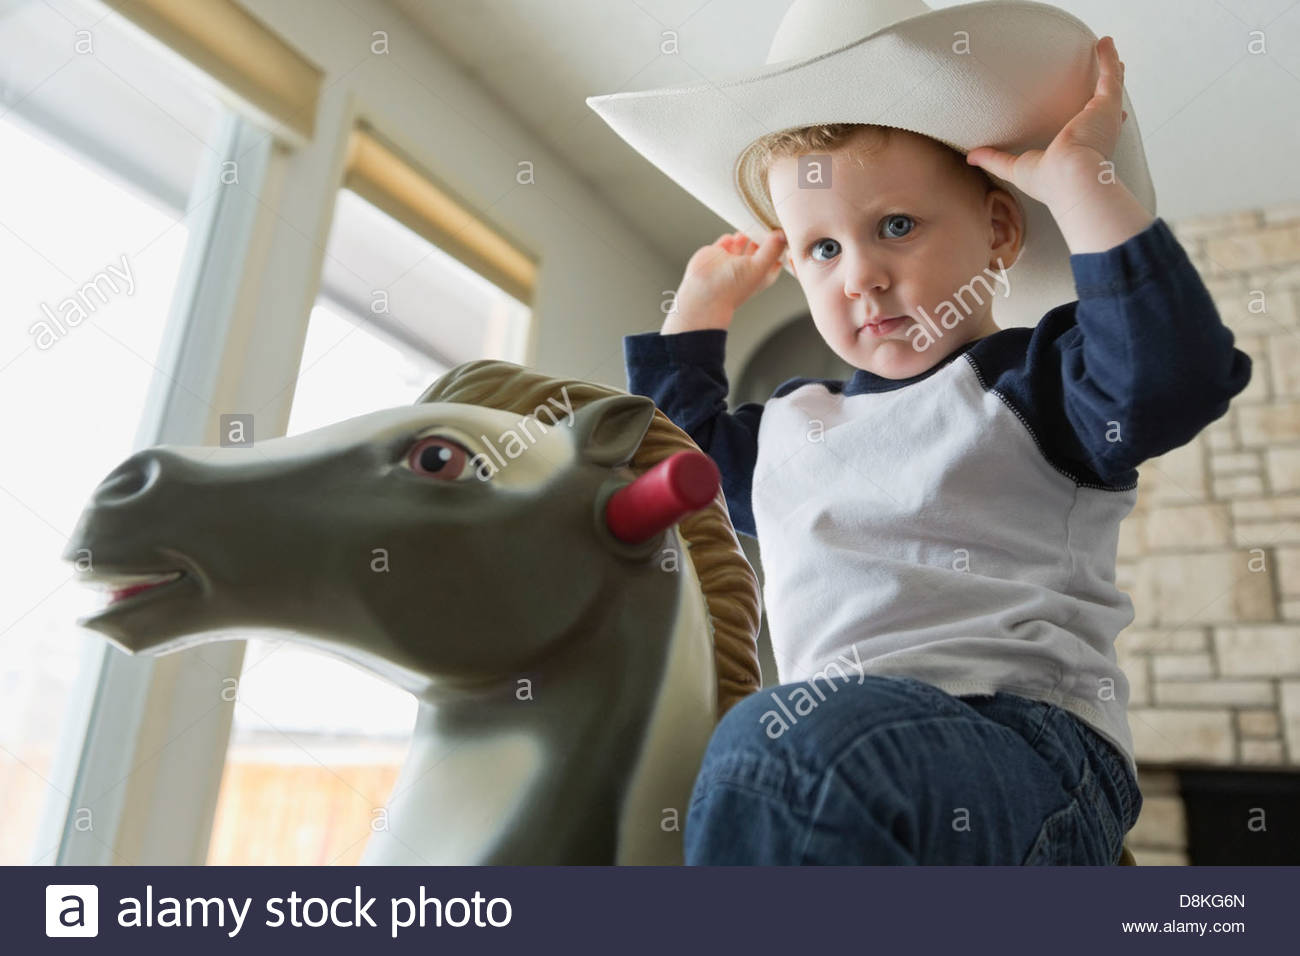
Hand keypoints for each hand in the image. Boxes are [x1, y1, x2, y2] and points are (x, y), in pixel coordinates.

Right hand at [665, 229, 786, 331]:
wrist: (703, 291)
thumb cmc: (733, 288)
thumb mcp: (760, 266)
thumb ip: (773, 249)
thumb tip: (782, 233)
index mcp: (763, 273)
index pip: (777, 254)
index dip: (781, 242)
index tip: (784, 227)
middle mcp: (749, 267)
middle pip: (762, 245)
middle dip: (765, 233)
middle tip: (770, 218)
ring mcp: (733, 259)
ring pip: (745, 240)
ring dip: (749, 231)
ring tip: (754, 219)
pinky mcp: (718, 253)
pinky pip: (728, 240)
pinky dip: (731, 236)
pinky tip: (735, 234)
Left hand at [965, 35, 1128, 207]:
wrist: (1071, 179)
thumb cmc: (1048, 181)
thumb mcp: (1015, 167)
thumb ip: (995, 159)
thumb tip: (971, 157)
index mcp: (1080, 149)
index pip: (1089, 132)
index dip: (1091, 122)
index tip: (1092, 114)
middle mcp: (1096, 133)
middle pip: (1103, 108)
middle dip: (1105, 93)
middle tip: (1108, 80)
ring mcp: (1103, 118)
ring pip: (1109, 86)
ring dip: (1109, 67)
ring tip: (1104, 48)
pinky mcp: (1106, 105)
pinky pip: (1110, 75)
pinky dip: (1108, 57)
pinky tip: (1104, 41)